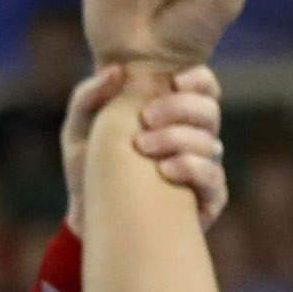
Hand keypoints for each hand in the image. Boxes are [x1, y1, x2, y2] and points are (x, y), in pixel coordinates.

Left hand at [62, 62, 229, 230]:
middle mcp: (195, 139)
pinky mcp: (207, 201)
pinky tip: (165, 171)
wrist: (90, 221)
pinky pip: (213, 178)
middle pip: (209, 112)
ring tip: (141, 147)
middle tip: (145, 118)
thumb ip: (89, 95)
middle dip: (179, 109)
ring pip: (211, 143)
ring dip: (177, 139)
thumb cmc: (87, 171)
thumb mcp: (78, 129)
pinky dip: (192, 169)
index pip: (205, 87)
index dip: (199, 79)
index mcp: (176, 115)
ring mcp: (203, 170)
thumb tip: (118, 71)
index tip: (174, 81)